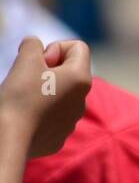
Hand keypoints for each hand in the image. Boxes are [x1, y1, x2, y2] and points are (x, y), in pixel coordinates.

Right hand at [0, 37, 91, 157]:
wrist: (10, 139)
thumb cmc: (20, 96)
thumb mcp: (25, 60)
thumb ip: (33, 45)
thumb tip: (35, 44)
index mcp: (82, 79)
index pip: (78, 47)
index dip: (54, 48)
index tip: (38, 63)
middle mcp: (83, 99)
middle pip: (69, 71)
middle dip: (48, 69)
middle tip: (28, 79)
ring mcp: (73, 120)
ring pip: (60, 94)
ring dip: (44, 90)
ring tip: (25, 98)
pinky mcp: (60, 135)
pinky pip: (53, 115)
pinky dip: (40, 111)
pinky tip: (26, 117)